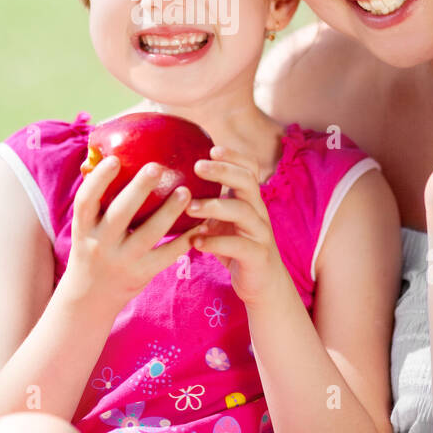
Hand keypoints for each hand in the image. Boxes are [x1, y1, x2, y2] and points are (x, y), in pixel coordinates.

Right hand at [63, 156, 207, 317]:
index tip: (115, 159)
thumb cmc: (93, 246)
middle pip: (119, 215)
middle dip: (137, 190)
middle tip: (157, 166)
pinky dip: (184, 240)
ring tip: (185, 191)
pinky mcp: (141, 274)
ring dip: (168, 213)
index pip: (86, 201)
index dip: (98, 180)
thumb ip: (98, 198)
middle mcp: (100, 244)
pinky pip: (166, 256)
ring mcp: (122, 261)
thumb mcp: (87, 226)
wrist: (89, 296)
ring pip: (148, 235)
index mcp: (83, 227)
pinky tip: (200, 225)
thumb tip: (106, 153)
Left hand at [188, 144, 291, 308]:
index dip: (233, 156)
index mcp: (249, 200)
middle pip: (248, 182)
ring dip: (215, 206)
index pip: (249, 169)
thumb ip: (205, 204)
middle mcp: (258, 212)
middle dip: (223, 171)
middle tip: (197, 166)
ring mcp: (261, 234)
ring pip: (244, 212)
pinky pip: (240, 245)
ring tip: (190, 207)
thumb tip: (170, 184)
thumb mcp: (221, 222)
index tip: (211, 148)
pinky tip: (196, 242)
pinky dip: (216, 242)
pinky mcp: (258, 256)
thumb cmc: (234, 248)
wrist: (262, 285)